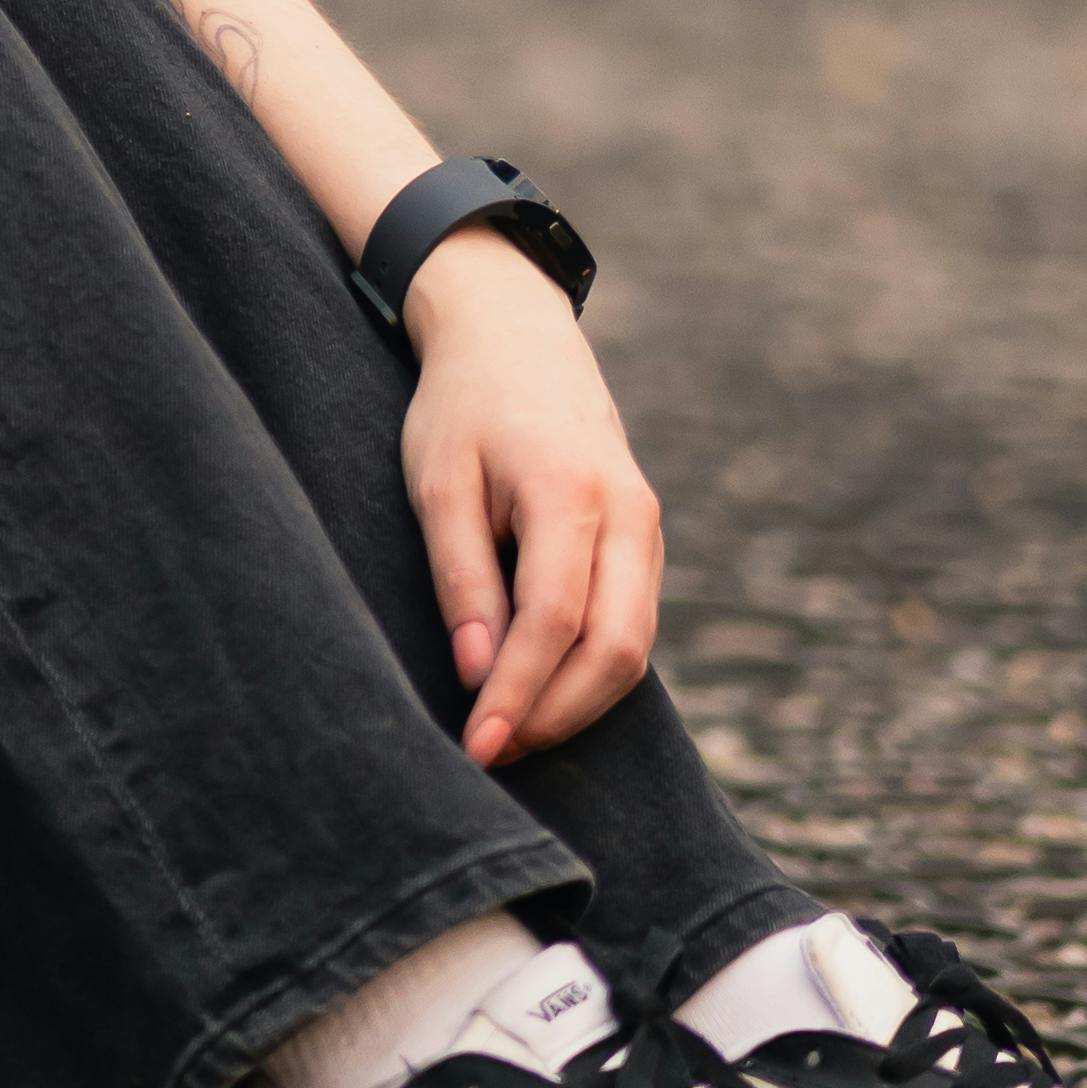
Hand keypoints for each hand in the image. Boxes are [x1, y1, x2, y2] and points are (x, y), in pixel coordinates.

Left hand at [398, 235, 665, 769]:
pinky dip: (593, 673)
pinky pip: (634, 625)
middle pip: (616, 650)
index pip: (555, 622)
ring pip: (635, 648)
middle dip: (556, 716)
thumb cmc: (463, 405)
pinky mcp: (645, 540)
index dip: (519, 694)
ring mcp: (647, 527)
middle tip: (491, 752)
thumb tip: (479, 675)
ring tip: (510, 733)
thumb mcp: (439, 482)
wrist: (515, 334)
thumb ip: (462, 577)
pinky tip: (541, 693)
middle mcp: (629, 514)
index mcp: (572, 492)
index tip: (477, 747)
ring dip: (578, 705)